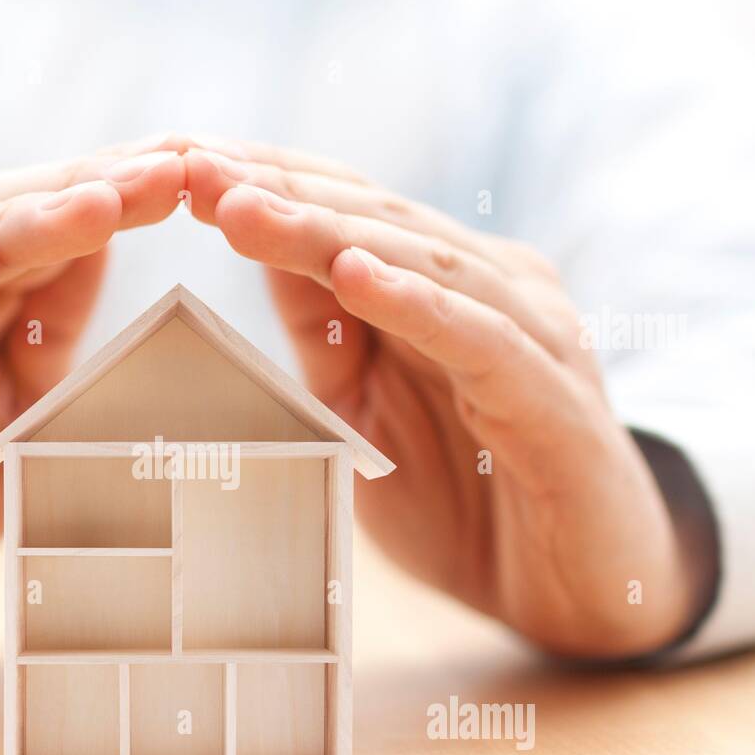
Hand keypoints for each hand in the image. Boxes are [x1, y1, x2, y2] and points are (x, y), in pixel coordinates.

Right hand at [0, 138, 186, 633]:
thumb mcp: (7, 421)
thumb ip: (47, 346)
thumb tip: (102, 259)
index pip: (47, 230)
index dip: (118, 199)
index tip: (198, 176)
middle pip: (4, 222)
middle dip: (88, 193)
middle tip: (171, 170)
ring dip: (20, 227)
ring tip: (96, 205)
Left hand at [183, 140, 715, 656]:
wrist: (577, 590)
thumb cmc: (467, 501)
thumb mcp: (364, 411)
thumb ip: (325, 335)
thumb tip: (261, 250)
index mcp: (445, 289)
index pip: (348, 213)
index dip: (266, 184)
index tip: (177, 164)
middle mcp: (494, 290)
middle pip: (377, 223)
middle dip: (279, 193)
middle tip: (190, 167)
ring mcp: (533, 337)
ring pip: (424, 264)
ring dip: (329, 235)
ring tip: (244, 209)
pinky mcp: (555, 399)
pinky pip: (481, 341)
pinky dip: (418, 306)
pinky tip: (355, 276)